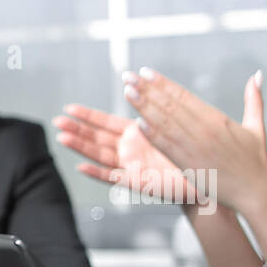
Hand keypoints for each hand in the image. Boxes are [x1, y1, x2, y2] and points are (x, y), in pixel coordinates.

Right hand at [54, 104, 202, 206]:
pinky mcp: (136, 182)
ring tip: (62, 138)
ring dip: (81, 147)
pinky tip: (80, 167)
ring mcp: (131, 166)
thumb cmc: (192, 150)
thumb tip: (139, 83)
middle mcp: (130, 149)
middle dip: (77, 129)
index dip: (88, 116)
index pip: (107, 122)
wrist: (208, 176)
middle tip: (57, 121)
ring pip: (100, 155)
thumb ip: (155, 105)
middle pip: (97, 137)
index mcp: (137, 133)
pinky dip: (96, 173)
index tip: (70, 108)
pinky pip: (113, 178)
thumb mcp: (174, 121)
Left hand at [119, 67, 266, 217]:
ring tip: (128, 92)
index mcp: (217, 118)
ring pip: (165, 123)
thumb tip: (257, 75)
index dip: (163, 83)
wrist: (255, 191)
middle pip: (171, 105)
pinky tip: (138, 124)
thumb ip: (254, 100)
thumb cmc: (255, 161)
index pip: (184, 96)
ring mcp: (196, 147)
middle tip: (129, 76)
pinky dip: (153, 135)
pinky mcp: (189, 165)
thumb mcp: (255, 126)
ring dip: (145, 107)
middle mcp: (205, 129)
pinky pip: (168, 148)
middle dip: (148, 90)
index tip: (145, 72)